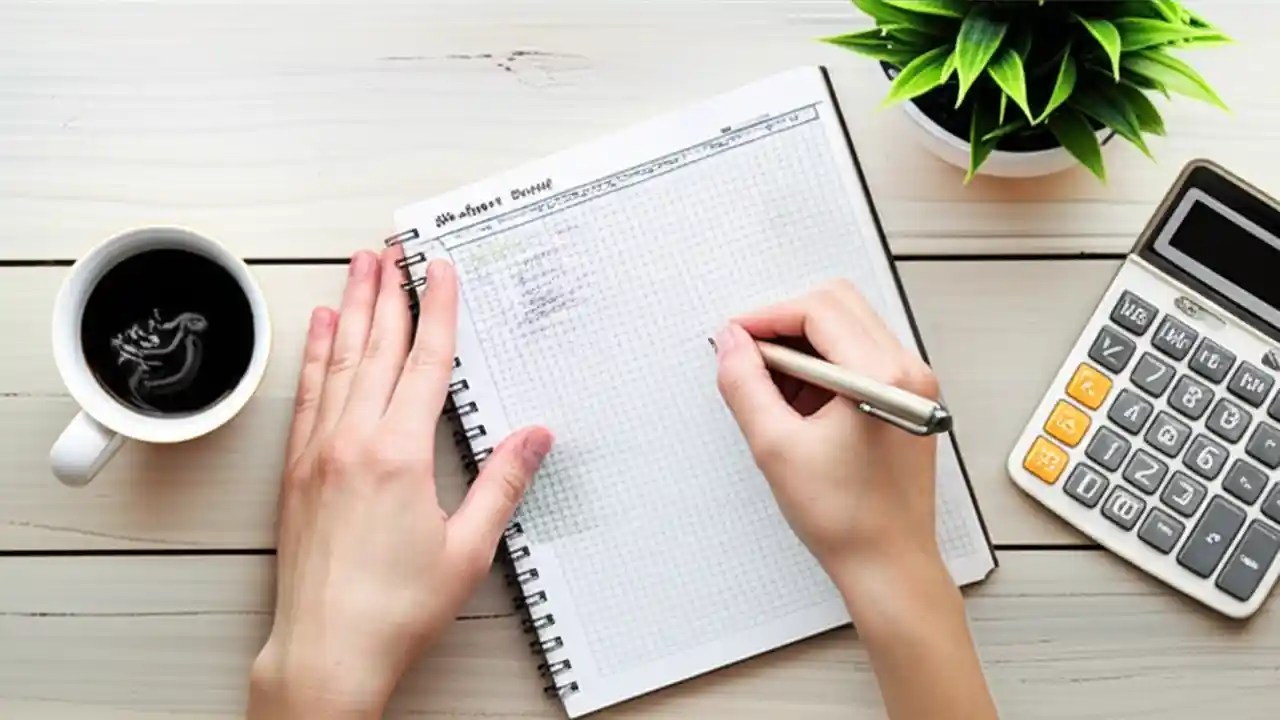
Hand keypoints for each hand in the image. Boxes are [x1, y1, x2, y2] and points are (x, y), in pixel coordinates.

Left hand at [248, 250, 553, 718]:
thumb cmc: (394, 609)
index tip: (441, 273)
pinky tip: (318, 330)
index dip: (438, 312)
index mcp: (399, 454)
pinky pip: (307, 394)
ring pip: (338, 361)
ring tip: (357, 270)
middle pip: (378, 348)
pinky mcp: (296, 470)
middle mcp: (353, 441)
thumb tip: (534, 437)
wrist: (326, 649)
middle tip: (393, 252)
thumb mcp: (468, 550)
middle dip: (389, 293)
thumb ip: (502, 484)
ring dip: (351, 309)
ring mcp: (318, 452)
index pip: (426, 363)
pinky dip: (314, 355)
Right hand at [714, 280, 941, 586]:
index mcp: (882, 377)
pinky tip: (798, 402)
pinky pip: (861, 355)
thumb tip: (731, 343)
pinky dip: (823, 364)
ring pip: (849, 327)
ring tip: (771, 386)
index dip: (768, 317)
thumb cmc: (846, 519)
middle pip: (839, 305)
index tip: (734, 337)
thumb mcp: (775, 447)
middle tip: (749, 354)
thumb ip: (745, 384)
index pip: (819, 310)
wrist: (889, 564)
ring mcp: (913, 383)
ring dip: (804, 344)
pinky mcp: (907, 398)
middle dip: (786, 322)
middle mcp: (908, 371)